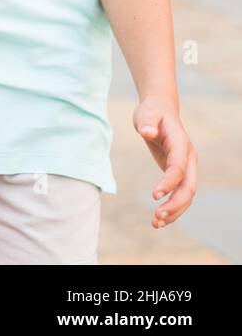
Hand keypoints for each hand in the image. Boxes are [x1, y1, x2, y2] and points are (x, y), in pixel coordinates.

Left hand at [134, 98, 196, 228]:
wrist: (161, 111)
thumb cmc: (152, 112)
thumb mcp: (146, 114)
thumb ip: (146, 122)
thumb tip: (147, 132)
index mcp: (181, 145)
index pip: (178, 168)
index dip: (169, 182)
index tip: (154, 195)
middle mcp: (188, 159)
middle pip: (188, 187)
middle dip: (175, 204)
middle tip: (156, 217)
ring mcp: (187, 168)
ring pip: (186, 196)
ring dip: (174, 211)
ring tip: (155, 224)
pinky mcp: (179, 174)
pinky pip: (179, 195)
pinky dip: (172, 208)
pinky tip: (158, 219)